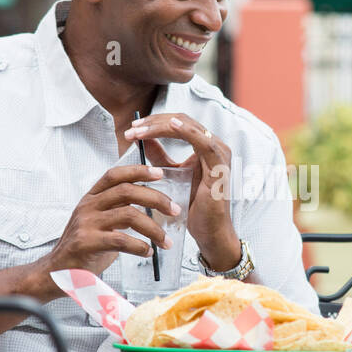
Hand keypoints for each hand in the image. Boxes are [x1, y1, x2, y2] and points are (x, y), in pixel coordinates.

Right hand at [36, 164, 180, 287]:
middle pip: (126, 191)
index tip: (160, 173)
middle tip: (174, 210)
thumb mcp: (99, 222)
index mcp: (91, 198)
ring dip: (154, 228)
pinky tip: (147, 252)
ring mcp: (86, 223)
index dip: (138, 171)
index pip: (115, 175)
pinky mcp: (87, 242)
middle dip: (155, 198)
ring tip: (166, 240)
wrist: (59, 271)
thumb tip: (151, 206)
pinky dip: (140, 247)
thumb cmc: (84, 248)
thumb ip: (119, 211)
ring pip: (129, 215)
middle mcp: (88, 206)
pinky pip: (121, 240)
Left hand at [123, 113, 239, 269]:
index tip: (133, 128)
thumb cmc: (194, 206)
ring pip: (189, 127)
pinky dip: (186, 132)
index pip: (178, 123)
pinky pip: (203, 142)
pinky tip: (170, 125)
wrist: (208, 231)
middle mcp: (214, 146)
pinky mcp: (219, 166)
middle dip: (154, 122)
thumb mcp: (172, 175)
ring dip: (161, 126)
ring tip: (140, 130)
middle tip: (132, 127)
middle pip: (182, 120)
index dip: (155, 122)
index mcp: (205, 146)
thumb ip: (160, 157)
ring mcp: (219, 154)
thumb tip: (142, 139)